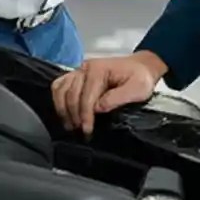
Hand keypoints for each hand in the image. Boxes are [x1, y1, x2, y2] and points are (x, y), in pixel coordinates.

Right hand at [51, 51, 167, 135]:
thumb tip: (98, 109)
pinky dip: (58, 99)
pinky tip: (64, 112)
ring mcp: (79, 70)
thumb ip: (117, 98)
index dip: (85, 116)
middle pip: (70, 94)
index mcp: (99, 70)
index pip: (86, 96)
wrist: (140, 67)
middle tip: (80, 132)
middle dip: (74, 115)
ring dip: (63, 108)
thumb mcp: (138, 89)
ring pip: (60, 89)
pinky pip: (59, 85)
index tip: (87, 131)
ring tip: (70, 125)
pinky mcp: (77, 75)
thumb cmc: (140, 78)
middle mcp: (85, 67)